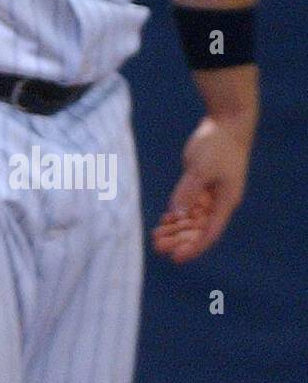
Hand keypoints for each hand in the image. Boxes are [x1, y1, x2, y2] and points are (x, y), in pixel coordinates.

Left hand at [152, 115, 252, 263]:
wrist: (226, 124)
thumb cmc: (218, 145)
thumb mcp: (200, 168)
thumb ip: (188, 192)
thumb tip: (176, 214)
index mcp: (226, 201)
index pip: (209, 232)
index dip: (193, 247)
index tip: (176, 258)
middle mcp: (219, 202)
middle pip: (198, 228)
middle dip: (179, 239)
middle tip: (158, 248)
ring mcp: (211, 193)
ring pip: (192, 218)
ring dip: (175, 229)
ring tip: (156, 238)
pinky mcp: (202, 184)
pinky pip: (189, 205)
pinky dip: (177, 214)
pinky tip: (164, 222)